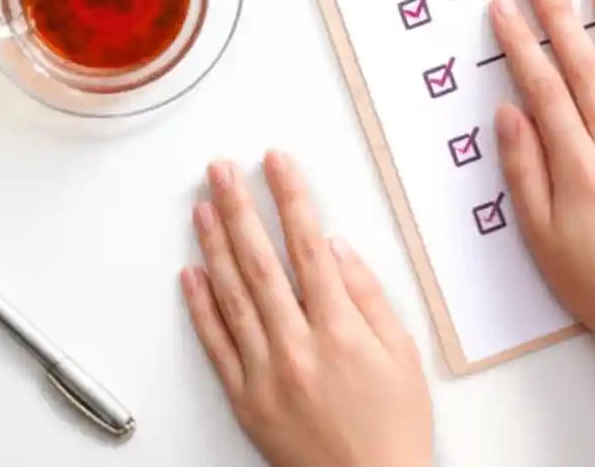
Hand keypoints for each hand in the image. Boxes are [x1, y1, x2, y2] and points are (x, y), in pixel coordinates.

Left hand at [180, 152, 432, 466]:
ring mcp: (265, 372)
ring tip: (203, 207)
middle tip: (222, 171)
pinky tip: (191, 273)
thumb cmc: (392, 429)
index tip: (277, 164)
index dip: (290, 198)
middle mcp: (296, 346)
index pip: (307, 247)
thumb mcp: (403, 356)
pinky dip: (201, 306)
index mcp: (339, 331)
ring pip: (231, 295)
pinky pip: (216, 343)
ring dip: (214, 245)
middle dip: (240, 207)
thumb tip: (335, 251)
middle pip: (260, 261)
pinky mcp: (245, 398)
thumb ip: (369, 297)